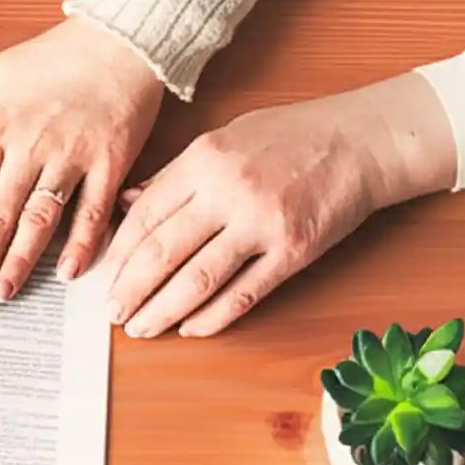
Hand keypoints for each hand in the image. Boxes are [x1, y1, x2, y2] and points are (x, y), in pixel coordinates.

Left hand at [0, 16, 163, 313]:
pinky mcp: (111, 162)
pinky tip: (68, 272)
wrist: (123, 36)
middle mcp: (30, 146)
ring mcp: (72, 156)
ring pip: (40, 217)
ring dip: (21, 259)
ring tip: (4, 291)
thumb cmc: (55, 54)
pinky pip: (94, 210)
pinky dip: (82, 242)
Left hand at [107, 73, 455, 338]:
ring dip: (162, 310)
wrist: (362, 139)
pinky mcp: (294, 250)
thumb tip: (128, 204)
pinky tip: (190, 328)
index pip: (145, 215)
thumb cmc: (290, 136)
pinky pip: (245, 292)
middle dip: (130, 288)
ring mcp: (261, 223)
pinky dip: (214, 316)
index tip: (102, 276)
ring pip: (197, 279)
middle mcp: (227, 192)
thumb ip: (174, 175)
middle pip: (162, 251)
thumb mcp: (222, 139)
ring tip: (140, 328)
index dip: (118, 252)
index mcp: (202, 161)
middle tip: (112, 313)